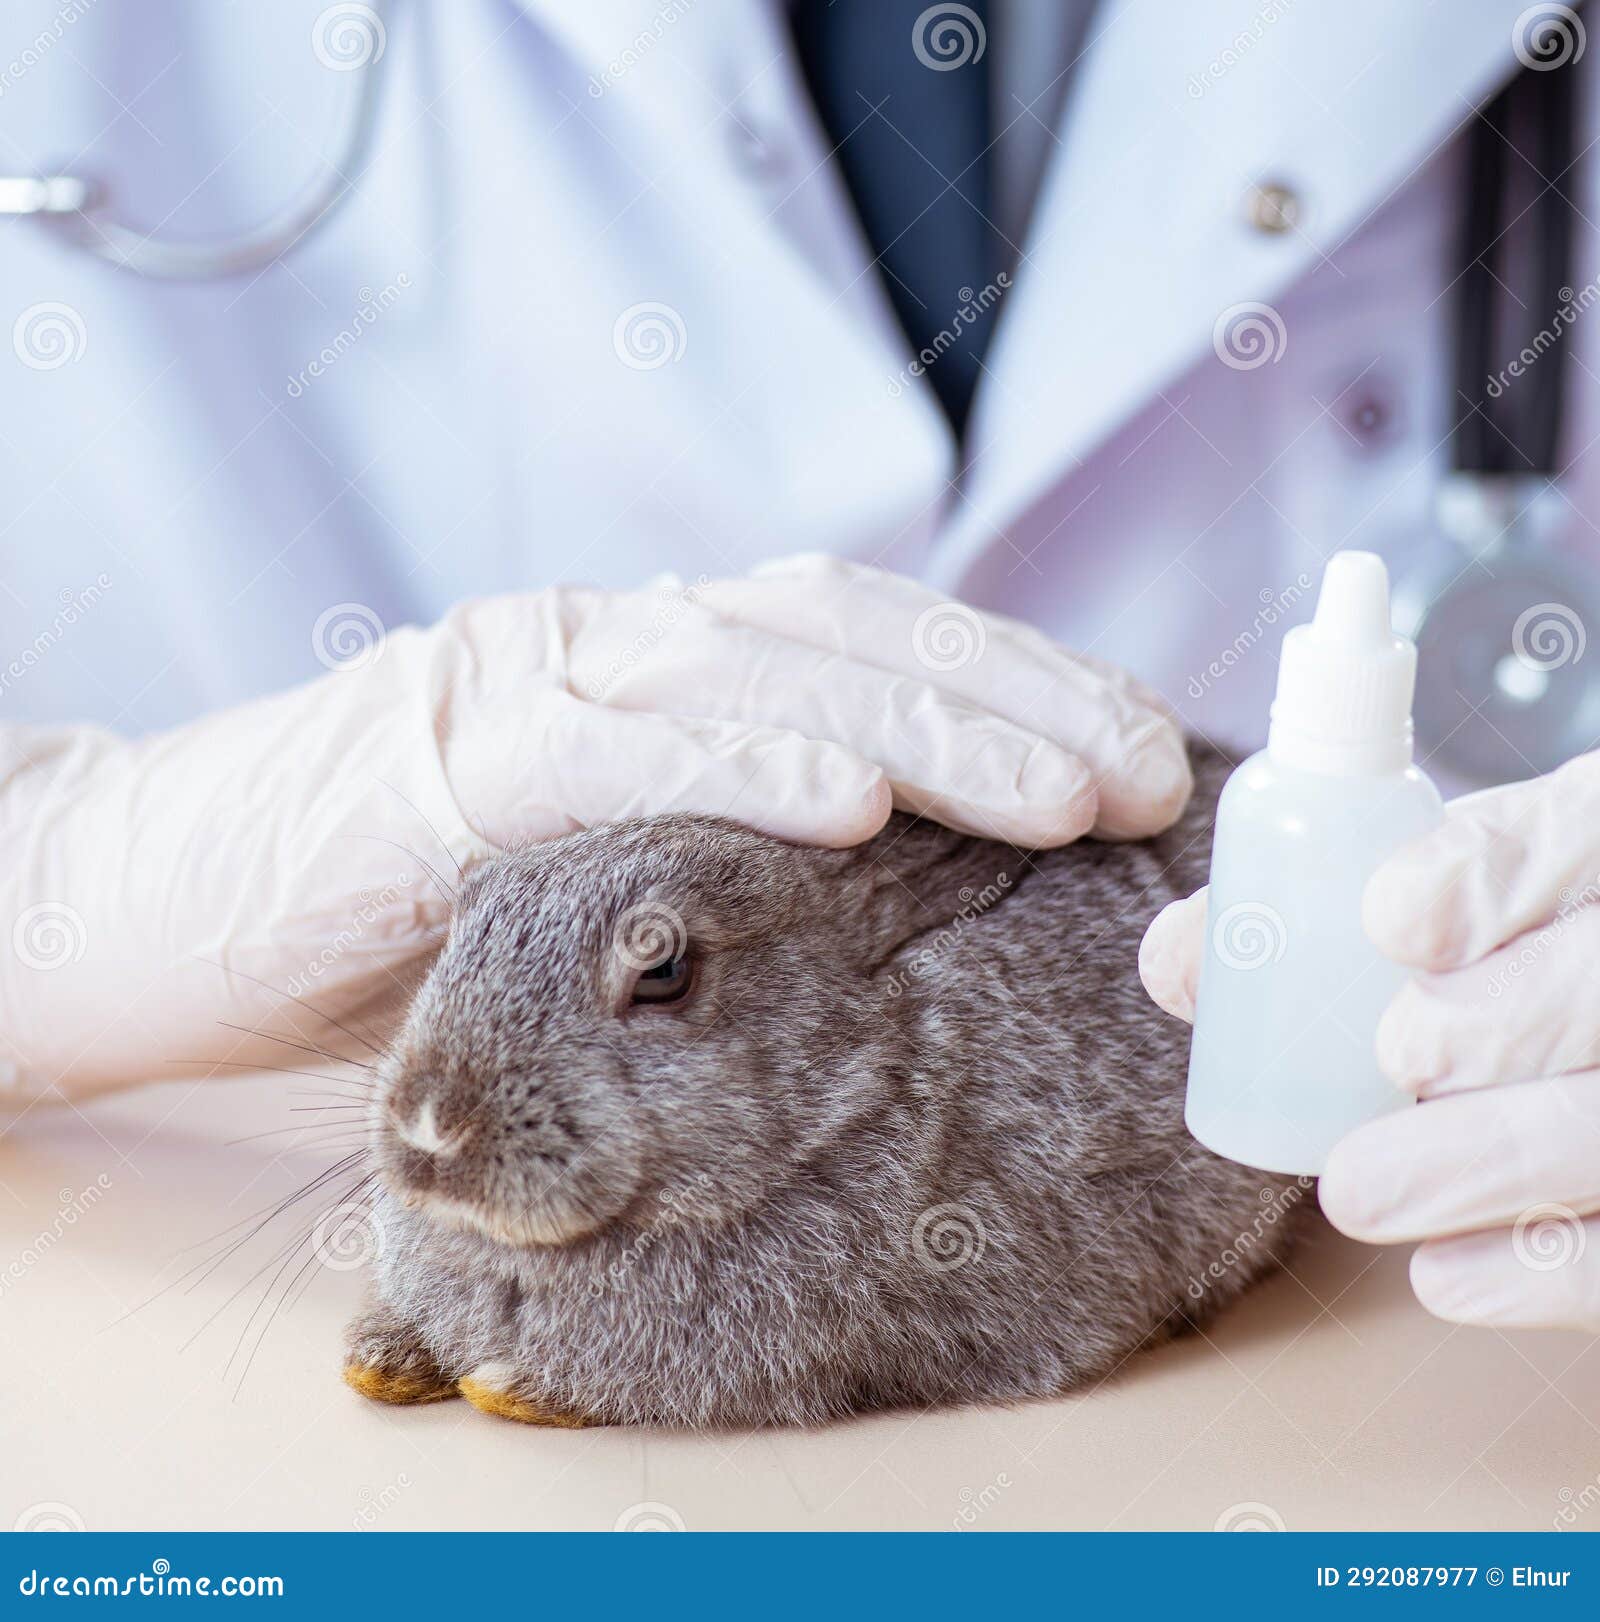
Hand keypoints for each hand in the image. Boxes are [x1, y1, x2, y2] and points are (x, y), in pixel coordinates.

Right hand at [2, 556, 1188, 1102]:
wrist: (167, 901)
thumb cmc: (402, 906)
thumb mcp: (607, 868)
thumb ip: (727, 852)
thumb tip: (900, 893)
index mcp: (664, 666)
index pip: (873, 642)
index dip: (1019, 681)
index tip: (1142, 748)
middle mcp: (615, 641)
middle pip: (850, 633)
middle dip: (1017, 697)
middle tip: (1150, 770)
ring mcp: (530, 677)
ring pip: (760, 667)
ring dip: (929, 728)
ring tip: (1062, 793)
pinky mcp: (445, 755)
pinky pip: (612, 746)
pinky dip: (742, 761)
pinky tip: (855, 798)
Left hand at [1138, 751, 1599, 1331]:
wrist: (1563, 1038)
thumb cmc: (1485, 963)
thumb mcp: (1422, 902)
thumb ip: (1304, 916)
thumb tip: (1176, 962)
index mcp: (1593, 842)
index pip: (1567, 834)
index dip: (1487, 875)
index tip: (1393, 921)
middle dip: (1494, 1022)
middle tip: (1397, 1059)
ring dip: (1486, 1159)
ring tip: (1356, 1191)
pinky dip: (1541, 1270)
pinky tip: (1443, 1276)